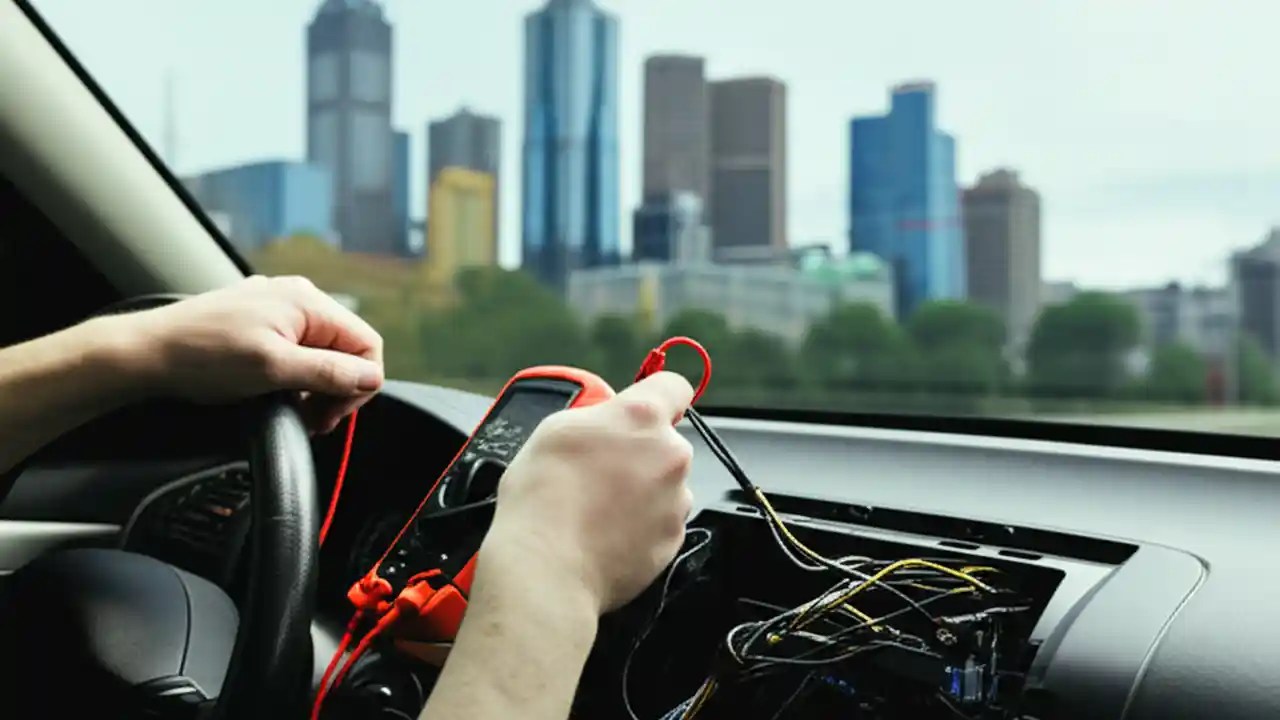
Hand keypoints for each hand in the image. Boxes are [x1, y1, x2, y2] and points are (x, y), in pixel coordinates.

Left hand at [115, 275, 383, 432]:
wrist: (146, 353)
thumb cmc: (203, 355)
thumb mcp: (274, 369)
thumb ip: (329, 372)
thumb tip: (371, 378)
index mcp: (307, 302)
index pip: (366, 343)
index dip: (359, 384)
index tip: (333, 413)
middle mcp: (296, 298)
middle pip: (345, 348)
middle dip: (336, 388)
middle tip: (314, 419)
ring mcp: (276, 307)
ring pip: (321, 352)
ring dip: (315, 385)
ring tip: (293, 408)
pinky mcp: (258, 321)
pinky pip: (296, 349)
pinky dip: (294, 375)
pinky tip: (276, 392)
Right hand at [480, 372, 695, 613]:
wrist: (548, 567)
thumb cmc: (542, 495)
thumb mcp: (555, 429)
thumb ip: (597, 417)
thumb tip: (609, 422)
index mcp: (642, 417)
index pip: (674, 386)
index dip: (657, 396)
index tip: (643, 411)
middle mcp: (670, 455)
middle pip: (667, 442)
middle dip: (640, 452)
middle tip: (600, 472)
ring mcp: (676, 501)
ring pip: (665, 486)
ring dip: (642, 492)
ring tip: (599, 510)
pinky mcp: (673, 540)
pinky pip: (661, 523)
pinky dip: (641, 526)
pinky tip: (607, 534)